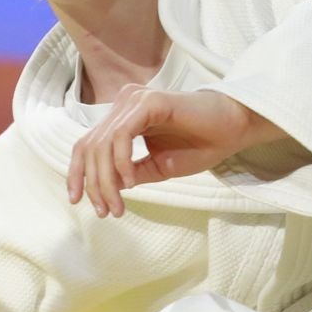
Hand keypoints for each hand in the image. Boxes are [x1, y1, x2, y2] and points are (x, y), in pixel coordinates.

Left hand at [66, 88, 282, 216]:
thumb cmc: (201, 144)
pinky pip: (122, 135)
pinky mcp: (149, 102)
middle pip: (90, 147)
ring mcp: (135, 100)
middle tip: (107, 212)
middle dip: (94, 184)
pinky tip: (131, 182)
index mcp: (122, 116)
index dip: (77, 173)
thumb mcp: (157, 167)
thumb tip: (107, 186)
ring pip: (102, 144)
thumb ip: (129, 173)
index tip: (77, 201)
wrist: (234, 129)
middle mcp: (124, 103)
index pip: (87, 144)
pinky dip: (121, 162)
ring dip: (107, 180)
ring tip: (118, 206)